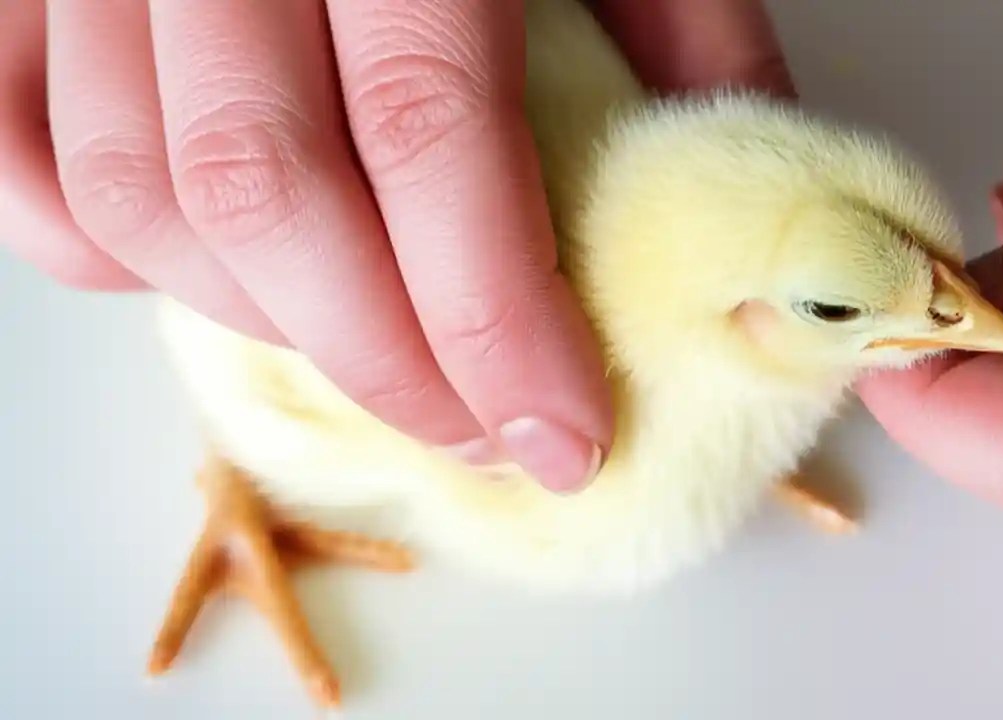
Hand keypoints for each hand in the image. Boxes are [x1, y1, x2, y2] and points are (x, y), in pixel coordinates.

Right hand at [0, 1, 790, 492]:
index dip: (496, 320)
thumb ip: (690, 45)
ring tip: (381, 357)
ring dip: (269, 324)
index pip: (430, 132)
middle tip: (483, 430)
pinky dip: (119, 254)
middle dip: (387, 363)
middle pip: (267, 193)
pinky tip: (233, 274)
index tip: (563, 436)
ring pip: (137, 193)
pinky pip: (30, 161)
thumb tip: (738, 228)